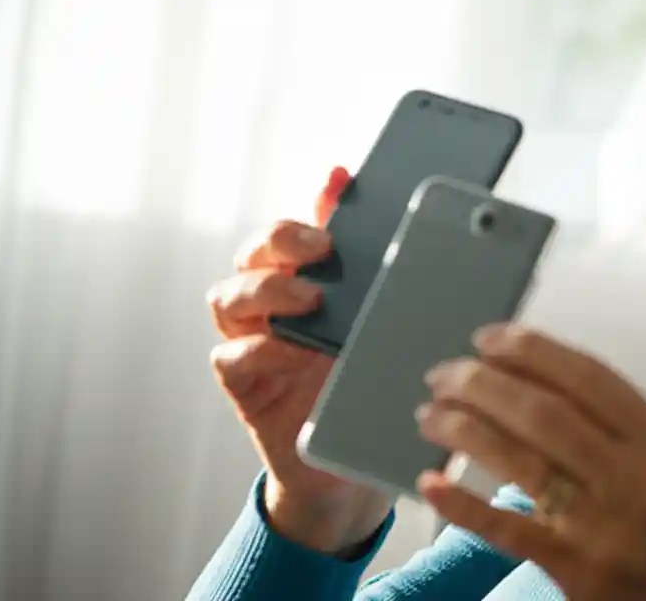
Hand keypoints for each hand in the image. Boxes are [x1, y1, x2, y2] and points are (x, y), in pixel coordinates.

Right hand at [205, 167, 392, 553]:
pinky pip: (230, 357)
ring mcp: (252, 341)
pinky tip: (289, 352)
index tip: (341, 182)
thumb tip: (416, 238)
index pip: (300, 227)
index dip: (315, 201)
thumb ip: (387, 279)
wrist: (348, 463)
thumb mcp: (383, 328)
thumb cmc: (364, 381)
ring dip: (266, 291)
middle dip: (282, 240)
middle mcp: (271, 303)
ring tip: (309, 300)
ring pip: (229, 297)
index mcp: (306, 281)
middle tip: (321, 248)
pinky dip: (257, 350)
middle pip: (253, 253)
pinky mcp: (244, 385)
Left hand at [415, 324, 645, 599]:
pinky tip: (431, 483)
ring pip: (522, 462)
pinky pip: (509, 530)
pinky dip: (464, 506)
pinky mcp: (574, 566)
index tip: (488, 339)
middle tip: (443, 375)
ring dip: (465, 430)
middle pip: (545, 413)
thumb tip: (524, 368)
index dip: (532, 351)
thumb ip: (610, 411)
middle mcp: (631, 475)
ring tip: (429, 414)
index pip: (587, 376)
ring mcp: (601, 523)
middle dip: (484, 385)